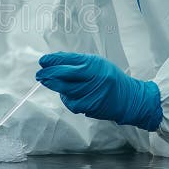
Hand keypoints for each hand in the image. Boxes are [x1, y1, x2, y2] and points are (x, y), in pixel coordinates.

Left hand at [36, 52, 161, 130]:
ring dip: (54, 86)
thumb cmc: (109, 78)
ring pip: (66, 91)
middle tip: (40, 74)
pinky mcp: (91, 107)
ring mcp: (93, 94)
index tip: (43, 61)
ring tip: (47, 81)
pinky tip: (67, 94)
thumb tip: (53, 60)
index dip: (54, 61)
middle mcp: (95, 79)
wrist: (128, 98)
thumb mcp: (96, 63)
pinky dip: (66, 98)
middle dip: (49, 74)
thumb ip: (77, 61)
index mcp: (95, 65)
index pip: (70, 61)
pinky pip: (71, 103)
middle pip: (65, 76)